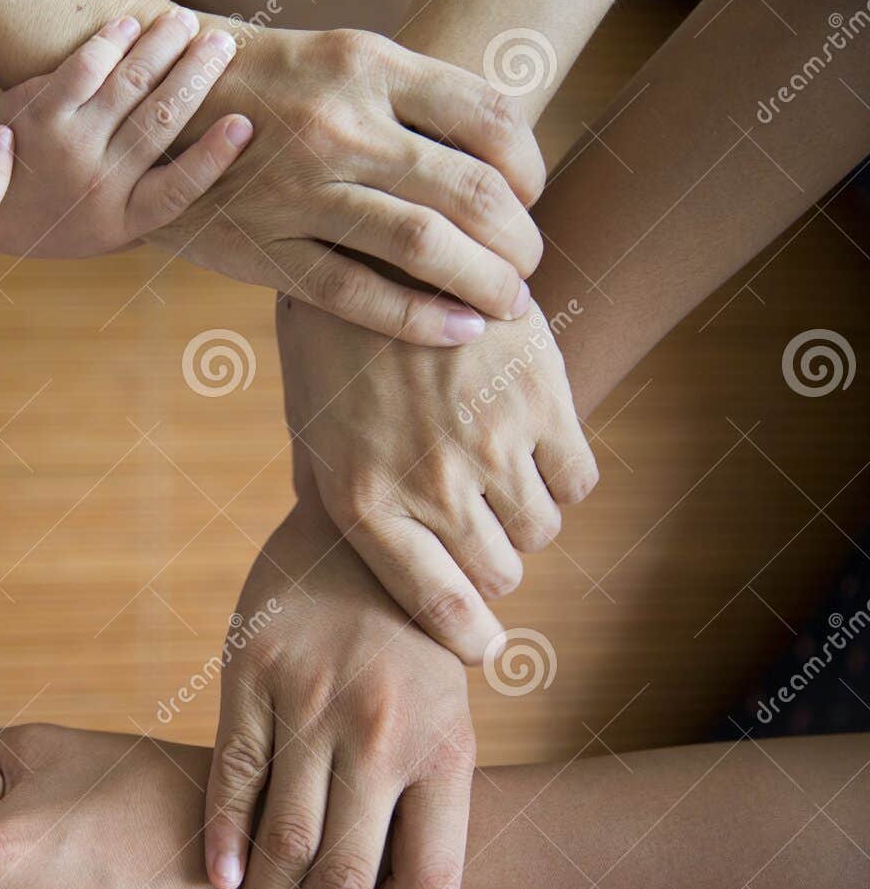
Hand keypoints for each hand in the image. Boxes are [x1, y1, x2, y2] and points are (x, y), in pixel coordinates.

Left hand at [0, 9, 251, 258]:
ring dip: (163, 48)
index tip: (244, 123)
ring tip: (186, 24)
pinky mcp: (39, 115)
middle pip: (162, 123)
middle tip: (224, 44)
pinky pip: (83, 70)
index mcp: (122, 219)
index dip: (214, 156)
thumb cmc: (54, 217)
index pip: (180, 188)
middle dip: (198, 76)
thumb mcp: (103, 232)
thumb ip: (146, 207)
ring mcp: (68, 148)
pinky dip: (110, 44)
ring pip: (129, 88)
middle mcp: (99, 187)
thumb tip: (206, 171)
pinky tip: (130, 26)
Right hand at [150, 25, 545, 343]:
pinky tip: (459, 330)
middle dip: (519, 240)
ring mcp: (300, 188)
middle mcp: (339, 123)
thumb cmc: (257, 89)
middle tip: (529, 265)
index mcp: (366, 66)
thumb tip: (493, 149)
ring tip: (509, 304)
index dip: (530, 167)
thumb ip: (404, 99)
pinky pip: (357, 292)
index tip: (531, 197)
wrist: (144, 111)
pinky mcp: (265, 246)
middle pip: (470, 189)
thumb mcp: (333, 61)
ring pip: (424, 243)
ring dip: (486, 282)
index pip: (488, 117)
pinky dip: (419, 318)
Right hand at [204, 501, 474, 888]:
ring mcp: (314, 701)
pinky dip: (222, 839)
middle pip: (345, 873)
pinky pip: (234, 777)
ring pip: (283, 838)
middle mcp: (383, 730)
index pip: (427, 882)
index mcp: (446, 746)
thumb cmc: (406, 642)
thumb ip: (417, 793)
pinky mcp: (254, 675)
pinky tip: (216, 876)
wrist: (359, 535)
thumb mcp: (443, 710)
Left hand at [280, 295, 596, 663]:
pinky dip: (562, 474)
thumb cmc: (333, 343)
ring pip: (540, 530)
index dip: (469, 635)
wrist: (378, 243)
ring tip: (502, 475)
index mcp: (362, 501)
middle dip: (495, 563)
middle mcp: (429, 486)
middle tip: (484, 532)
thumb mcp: (311, 427)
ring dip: (526, 515)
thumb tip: (355, 566)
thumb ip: (336, 500)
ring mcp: (490, 446)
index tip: (486, 646)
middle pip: (500, 573)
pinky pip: (577, 480)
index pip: (437, 606)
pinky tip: (535, 443)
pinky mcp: (542, 401)